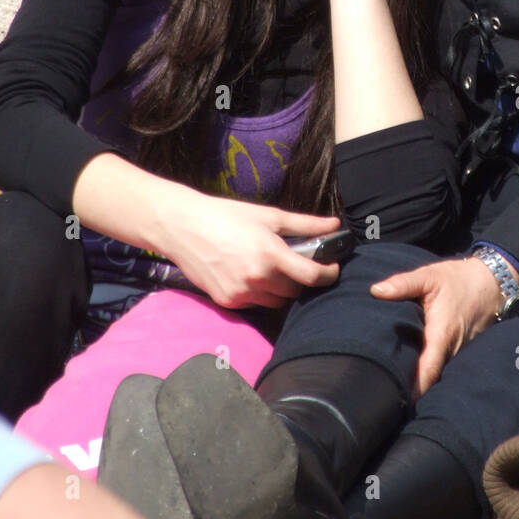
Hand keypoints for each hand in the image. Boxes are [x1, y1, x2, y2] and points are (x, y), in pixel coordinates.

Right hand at [153, 185, 342, 309]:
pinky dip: (260, 292)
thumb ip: (305, 224)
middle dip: (301, 279)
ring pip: (276, 301)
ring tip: (273, 269)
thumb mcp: (268, 215)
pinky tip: (251, 274)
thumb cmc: (227, 216)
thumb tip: (335, 225)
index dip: (328, 274)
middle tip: (297, 264)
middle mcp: (257, 278)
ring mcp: (241, 293)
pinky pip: (256, 303)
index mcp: (270, 254)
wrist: (183, 227)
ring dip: (281, 289)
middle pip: (295, 291)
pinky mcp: (227, 302)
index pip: (311, 276)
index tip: (332, 268)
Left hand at [370, 256, 506, 397]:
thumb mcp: (429, 277)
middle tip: (382, 393)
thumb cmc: (457, 279)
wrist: (491, 283)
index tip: (394, 399)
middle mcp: (452, 348)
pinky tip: (410, 366)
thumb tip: (376, 291)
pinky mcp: (460, 350)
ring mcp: (458, 352)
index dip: (413, 388)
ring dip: (418, 377)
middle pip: (429, 377)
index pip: (427, 371)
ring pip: (436, 371)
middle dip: (409, 386)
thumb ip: (403, 284)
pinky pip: (442, 363)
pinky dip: (427, 366)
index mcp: (442, 334)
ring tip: (391, 382)